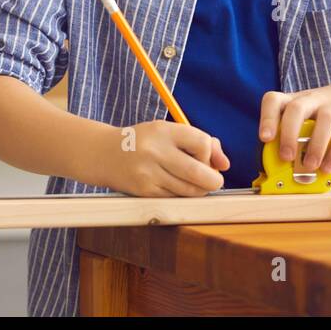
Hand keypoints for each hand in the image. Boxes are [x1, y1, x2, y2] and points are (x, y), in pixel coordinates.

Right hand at [104, 119, 228, 196]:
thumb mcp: (169, 131)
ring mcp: (148, 173)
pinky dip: (183, 196)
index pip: (202, 143)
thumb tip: (225, 165)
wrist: (105, 154)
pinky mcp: (144, 191)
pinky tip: (176, 186)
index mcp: (164, 130)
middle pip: (199, 173)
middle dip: (213, 180)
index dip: (210, 154)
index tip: (204, 156)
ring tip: (194, 182)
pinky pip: (175, 199)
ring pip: (190, 190)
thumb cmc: (145, 141)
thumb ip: (202, 141)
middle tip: (214, 180)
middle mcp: (155, 151)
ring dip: (200, 190)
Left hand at [258, 84, 330, 175]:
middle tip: (286, 157)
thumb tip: (275, 170)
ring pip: (325, 119)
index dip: (267, 119)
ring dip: (316, 146)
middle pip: (297, 108)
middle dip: (289, 134)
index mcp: (292, 100)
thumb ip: (287, 138)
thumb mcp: (300, 119)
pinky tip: (327, 167)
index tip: (265, 138)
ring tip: (310, 166)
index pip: (274, 100)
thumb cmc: (317, 116)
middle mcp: (311, 99)